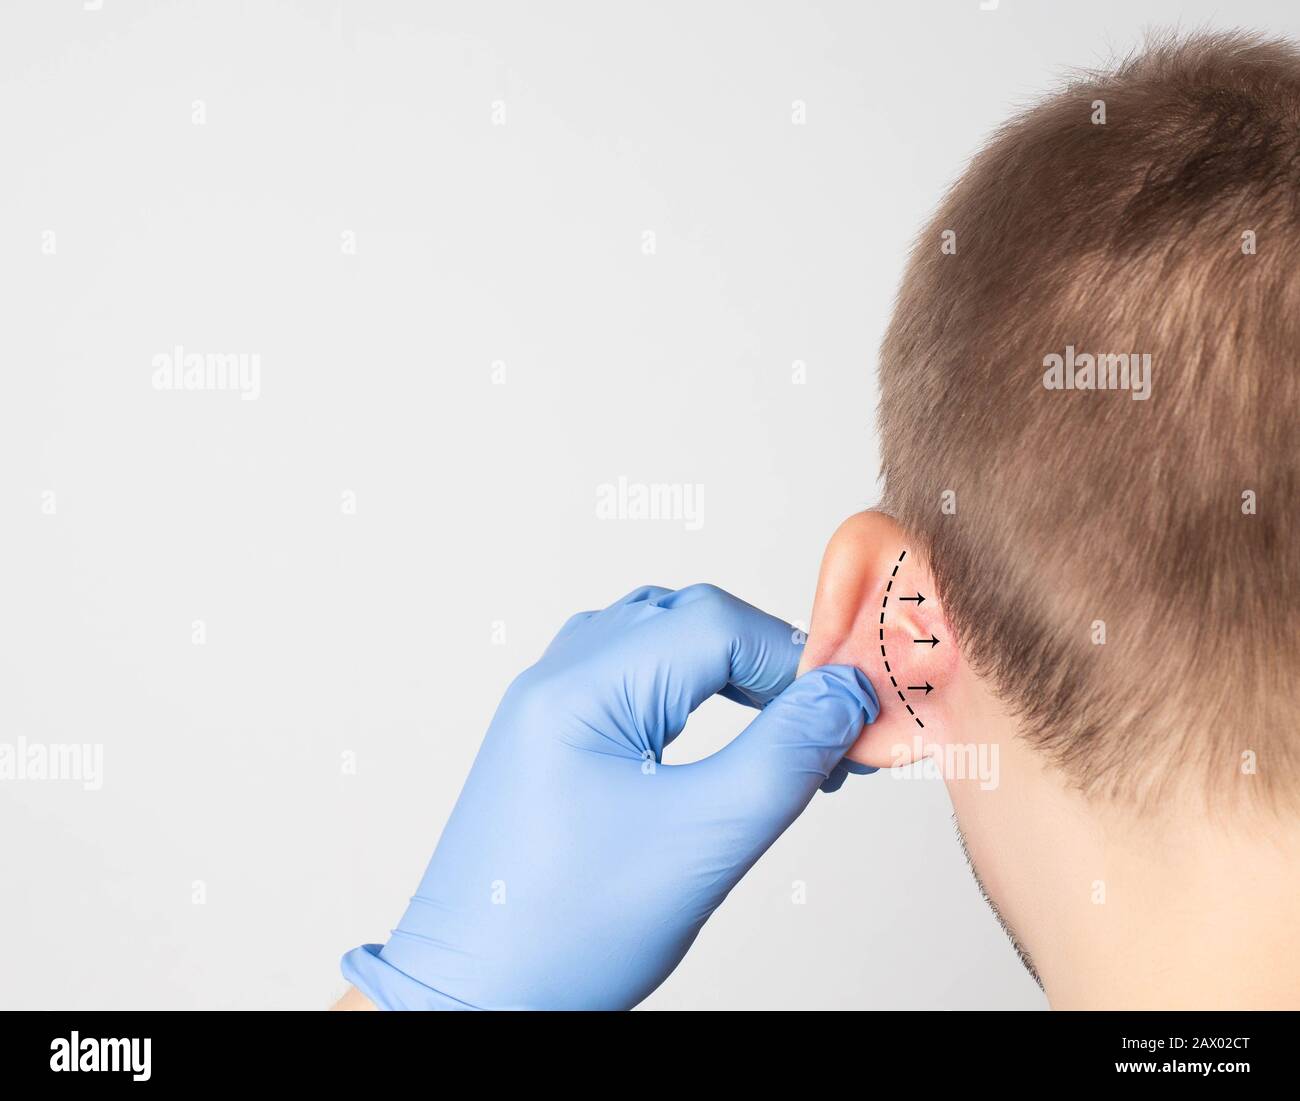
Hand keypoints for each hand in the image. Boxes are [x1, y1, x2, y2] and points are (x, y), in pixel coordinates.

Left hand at [341, 583, 878, 1008]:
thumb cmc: (568, 932)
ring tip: (780, 729)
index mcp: (580, 689)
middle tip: (823, 726)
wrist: (473, 994)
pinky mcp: (550, 737)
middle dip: (766, 662)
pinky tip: (717, 734)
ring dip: (728, 670)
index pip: (714, 624)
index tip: (849, 716)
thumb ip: (784, 759)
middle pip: (686, 619)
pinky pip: (629, 675)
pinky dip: (689, 690)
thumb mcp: (701, 843)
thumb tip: (846, 696)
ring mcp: (546, 704)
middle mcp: (555, 678)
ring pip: (657, 639)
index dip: (793, 659)